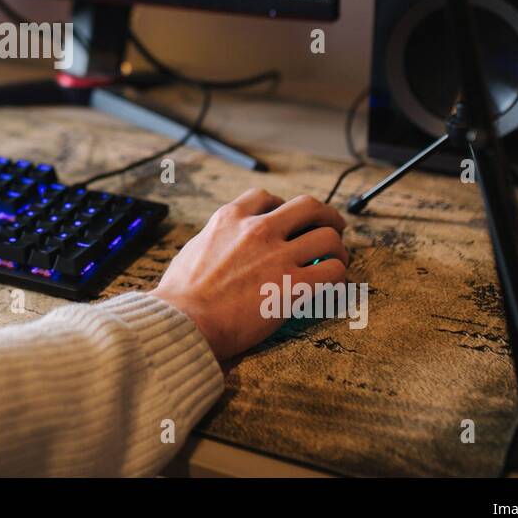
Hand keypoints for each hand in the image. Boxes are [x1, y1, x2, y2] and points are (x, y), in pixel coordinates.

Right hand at [151, 188, 348, 361]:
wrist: (184, 320)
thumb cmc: (179, 294)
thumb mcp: (193, 249)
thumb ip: (214, 239)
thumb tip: (219, 245)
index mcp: (230, 219)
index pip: (266, 197)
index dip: (282, 207)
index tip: (287, 221)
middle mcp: (258, 230)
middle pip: (308, 206)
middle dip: (325, 216)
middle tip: (331, 228)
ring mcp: (278, 256)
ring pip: (328, 238)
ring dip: (336, 249)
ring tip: (334, 261)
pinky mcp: (293, 286)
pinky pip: (333, 271)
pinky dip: (337, 277)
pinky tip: (332, 286)